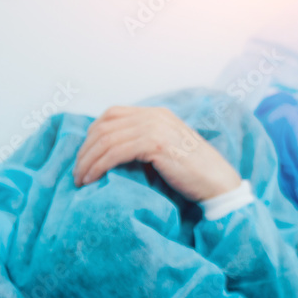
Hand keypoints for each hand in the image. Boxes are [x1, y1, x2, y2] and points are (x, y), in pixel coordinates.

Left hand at [73, 106, 241, 201]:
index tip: (85, 158)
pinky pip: (115, 152)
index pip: (112, 115)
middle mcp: (155, 115)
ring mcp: (156, 127)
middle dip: (85, 150)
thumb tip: (113, 153)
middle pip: (104, 126)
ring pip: (106, 139)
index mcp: (157, 114)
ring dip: (88, 161)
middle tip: (78, 172)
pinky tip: (93, 179)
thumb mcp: (168, 150)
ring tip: (81, 180)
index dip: (92, 135)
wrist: (219, 184)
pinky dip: (99, 166)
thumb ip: (146, 142)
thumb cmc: (195, 174)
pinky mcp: (156, 144)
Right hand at [255, 92, 297, 208]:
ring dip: (289, 189)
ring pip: (279, 171)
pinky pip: (273, 172)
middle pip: (288, 166)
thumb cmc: (292, 116)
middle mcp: (277, 140)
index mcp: (289, 128)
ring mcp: (269, 148)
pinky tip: (288, 198)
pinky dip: (281, 186)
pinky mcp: (266, 156)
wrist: (267, 110)